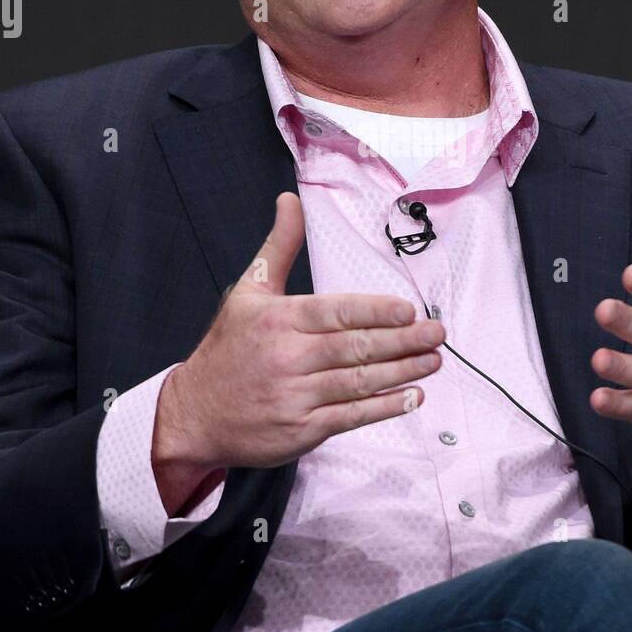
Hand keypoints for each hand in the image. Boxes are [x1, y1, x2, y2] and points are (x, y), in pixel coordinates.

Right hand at [152, 191, 443, 508]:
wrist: (193, 415)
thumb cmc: (228, 349)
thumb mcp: (248, 291)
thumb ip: (279, 246)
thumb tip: (290, 200)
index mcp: (279, 320)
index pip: (337, 313)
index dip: (376, 312)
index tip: (409, 311)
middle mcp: (288, 357)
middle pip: (355, 347)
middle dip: (403, 341)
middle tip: (437, 333)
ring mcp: (295, 396)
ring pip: (358, 382)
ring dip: (402, 372)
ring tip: (433, 361)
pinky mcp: (301, 430)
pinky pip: (350, 417)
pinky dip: (384, 407)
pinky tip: (411, 397)